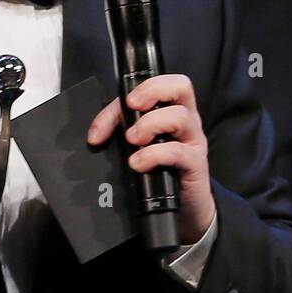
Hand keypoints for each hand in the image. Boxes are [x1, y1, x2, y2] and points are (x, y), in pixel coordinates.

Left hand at [87, 74, 213, 243]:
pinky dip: (154, 154)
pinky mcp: (195, 164)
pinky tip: (138, 163)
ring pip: (180, 116)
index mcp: (173, 109)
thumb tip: (95, 135)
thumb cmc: (160, 171)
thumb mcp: (139, 146)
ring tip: (132, 140)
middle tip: (132, 106)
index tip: (121, 105)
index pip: (159, 84)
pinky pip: (178, 151)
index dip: (136, 90)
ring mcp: (193, 141)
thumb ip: (122, 133)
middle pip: (181, 85)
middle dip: (152, 90)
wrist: (184, 208)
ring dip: (150, 124)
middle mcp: (187, 120)